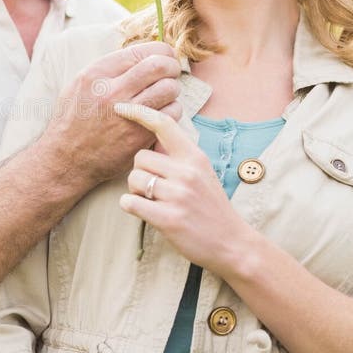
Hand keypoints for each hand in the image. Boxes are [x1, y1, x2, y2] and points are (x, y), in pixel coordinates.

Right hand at [41, 42, 181, 185]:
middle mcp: (112, 92)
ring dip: (172, 90)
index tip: (164, 57)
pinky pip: (170, 114)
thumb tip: (141, 55)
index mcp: (96, 75)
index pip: (141, 51)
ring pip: (169, 89)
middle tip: (171, 72)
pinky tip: (160, 113)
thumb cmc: (74, 120)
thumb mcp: (79, 84)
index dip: (160, 51)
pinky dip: (171, 111)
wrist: (68, 158)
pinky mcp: (139, 135)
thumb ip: (108, 68)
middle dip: (171, 66)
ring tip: (164, 94)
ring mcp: (128, 115)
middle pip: (159, 66)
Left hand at [115, 103, 250, 275]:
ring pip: (133, 179)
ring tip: (153, 201)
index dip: (139, 112)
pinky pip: (129, 202)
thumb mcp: (202, 173)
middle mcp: (187, 172)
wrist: (232, 244)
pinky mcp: (168, 219)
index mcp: (195, 157)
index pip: (164, 124)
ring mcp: (178, 196)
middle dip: (140, 171)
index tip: (121, 108)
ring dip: (135, 191)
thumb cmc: (211, 207)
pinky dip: (130, 206)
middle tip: (154, 188)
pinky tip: (144, 211)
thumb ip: (178, 155)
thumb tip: (152, 134)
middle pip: (140, 157)